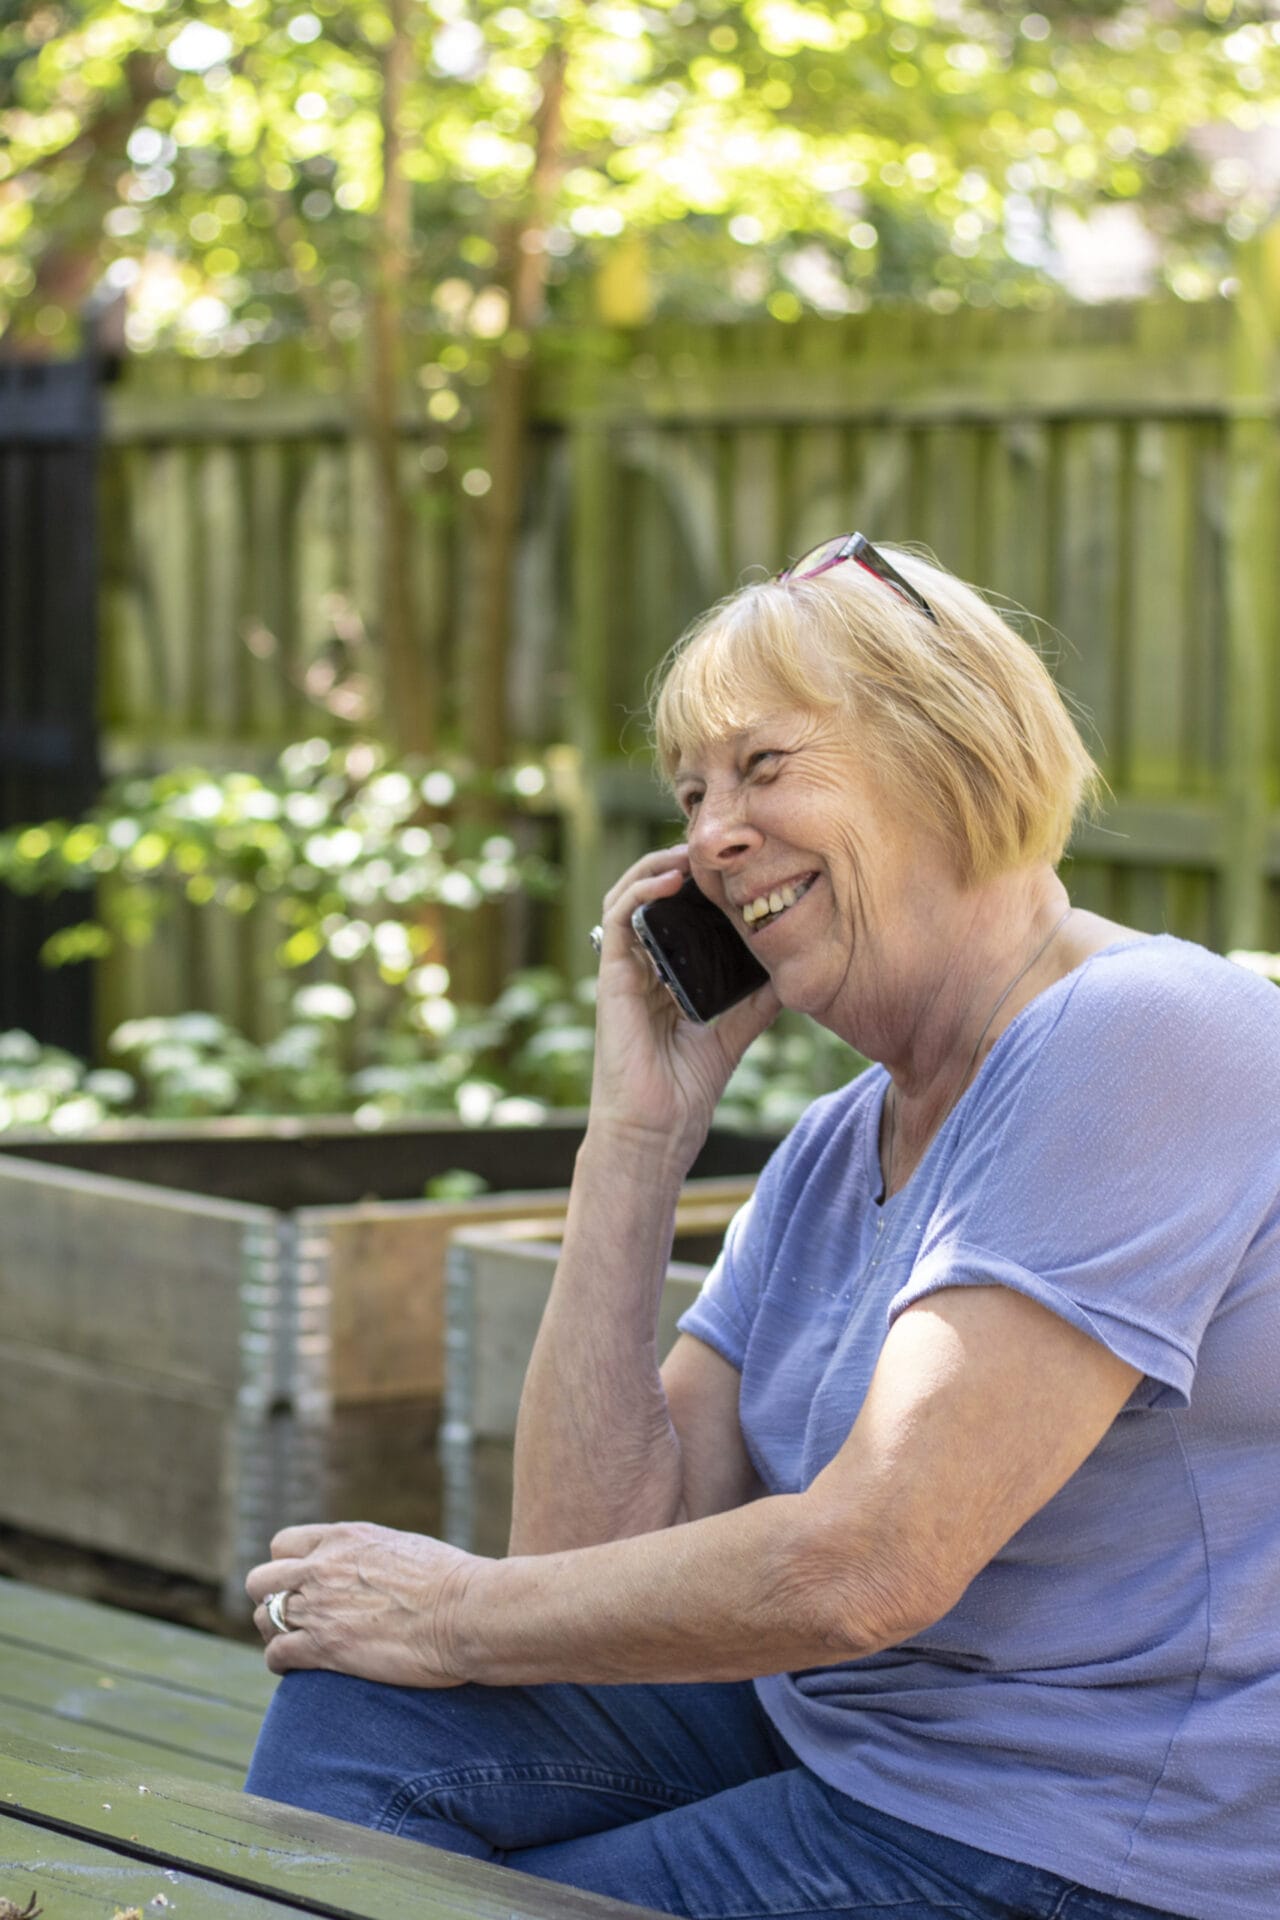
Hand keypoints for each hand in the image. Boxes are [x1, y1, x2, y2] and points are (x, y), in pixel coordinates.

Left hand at [245, 1521, 477, 1684]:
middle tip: (292, 1615)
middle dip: (271, 1598)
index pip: (282, 1545)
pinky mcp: (324, 1647)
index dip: (287, 1566)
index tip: (301, 1583)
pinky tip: (298, 1667)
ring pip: (263, 1618)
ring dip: (275, 1632)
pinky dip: (281, 1662)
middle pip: (260, 1580)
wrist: (464, 1612)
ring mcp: (319, 1607)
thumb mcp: (401, 1547)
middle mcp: (322, 1567)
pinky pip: (276, 1655)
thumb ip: (369, 1554)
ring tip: (294, 1643)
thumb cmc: (449, 1580)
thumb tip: (367, 1567)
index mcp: (342, 1538)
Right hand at [589, 849, 779, 1156]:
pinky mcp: (612, 976)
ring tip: (690, 850)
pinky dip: (639, 890)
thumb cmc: (690, 1087)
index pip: (680, 909)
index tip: (735, 859)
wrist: (658, 1130)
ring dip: (657, 864)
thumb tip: (797, 962)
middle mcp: (644, 963)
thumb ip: (759, 994)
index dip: (701, 880)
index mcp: (669, 972)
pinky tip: (670, 879)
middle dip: (681, 861)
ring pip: (629, 893)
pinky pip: (617, 918)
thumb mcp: (738, 1028)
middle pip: (654, 893)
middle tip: (716, 842)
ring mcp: (625, 968)